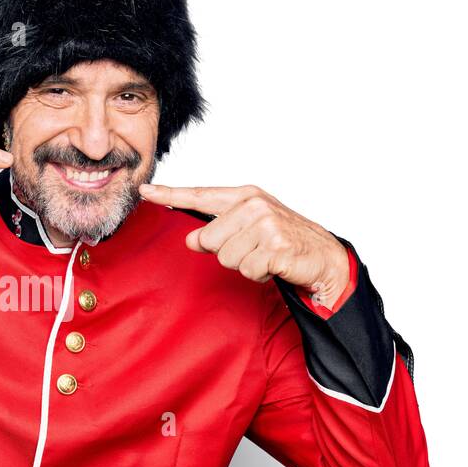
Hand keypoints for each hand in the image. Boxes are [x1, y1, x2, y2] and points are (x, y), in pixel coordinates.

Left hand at [138, 182, 350, 306]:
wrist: (323, 256)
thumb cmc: (284, 240)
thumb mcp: (248, 231)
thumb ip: (217, 233)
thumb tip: (191, 240)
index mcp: (245, 196)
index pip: (200, 196)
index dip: (170, 194)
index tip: (145, 192)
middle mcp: (254, 205)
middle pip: (208, 239)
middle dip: (227, 252)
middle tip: (254, 249)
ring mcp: (267, 224)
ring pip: (226, 258)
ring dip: (245, 265)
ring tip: (265, 256)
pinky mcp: (276, 246)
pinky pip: (247, 270)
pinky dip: (259, 274)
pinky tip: (274, 265)